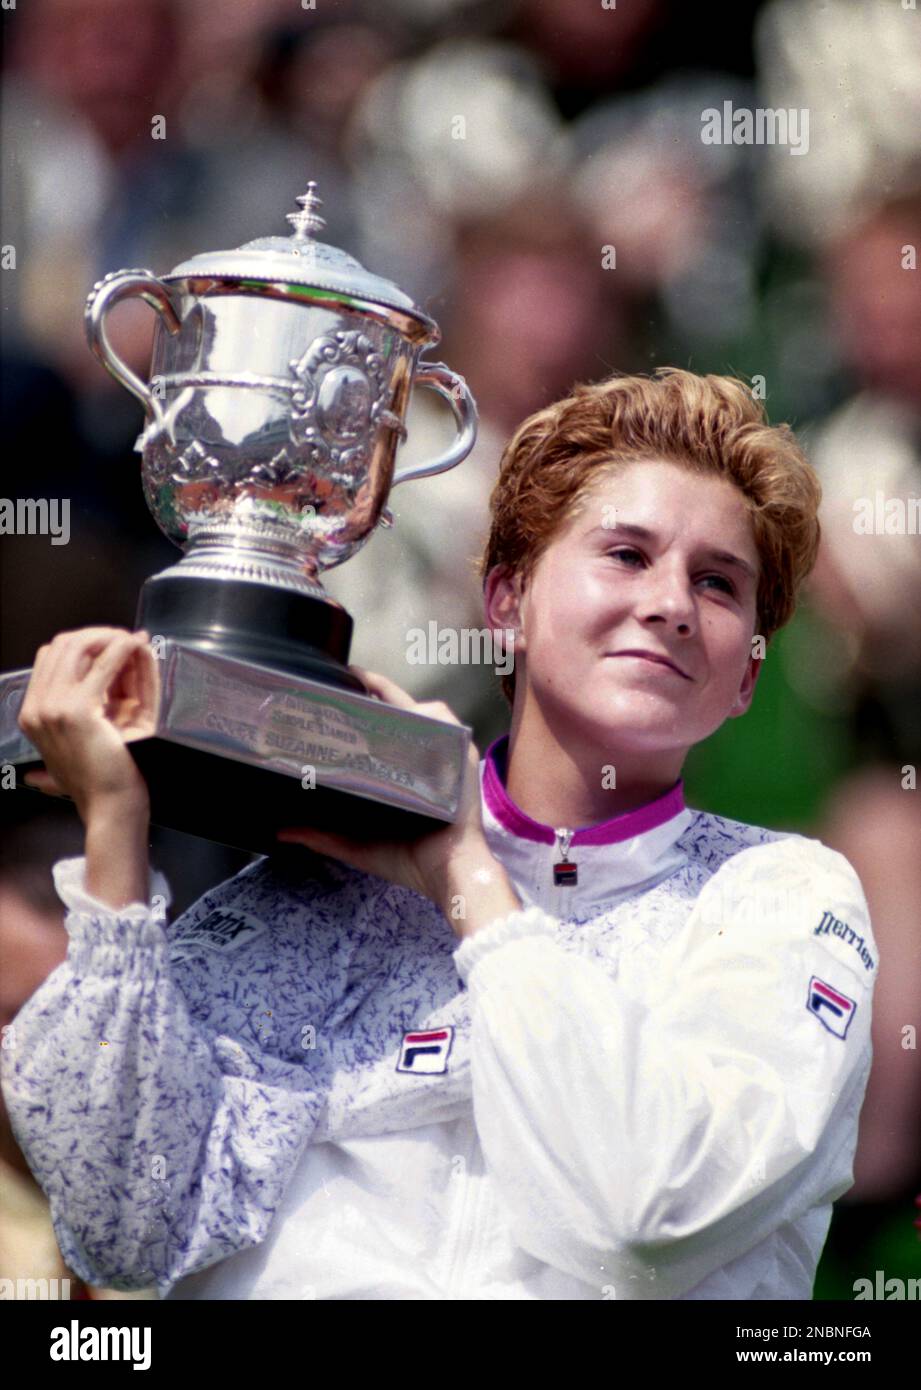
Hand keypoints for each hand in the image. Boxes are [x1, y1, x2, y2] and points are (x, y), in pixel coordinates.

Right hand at [18, 627, 157, 823]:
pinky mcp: (76, 709)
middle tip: (124, 638)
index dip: (81, 643)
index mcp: (34, 714)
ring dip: (110, 637)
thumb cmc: (102, 781)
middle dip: (97, 635)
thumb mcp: (87, 739)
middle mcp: (37, 708)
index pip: (51, 657)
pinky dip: (122, 648)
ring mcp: (52, 707)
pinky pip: (103, 663)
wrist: (109, 808)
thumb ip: (86, 711)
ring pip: (79, 647)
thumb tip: (113, 673)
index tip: (110, 643)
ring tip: (134, 641)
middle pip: (62, 646)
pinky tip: (137, 645)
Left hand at [276, 666, 493, 910]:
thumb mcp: (357, 845)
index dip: (359, 710)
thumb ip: (321, 836)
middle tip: (341, 677)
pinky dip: (422, 709)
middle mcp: (426, 758)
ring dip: (392, 694)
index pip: (382, 732)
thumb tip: (280, 832)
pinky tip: (396, 705)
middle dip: (372, 692)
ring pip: (418, 708)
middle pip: (399, 711)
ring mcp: (445, 753)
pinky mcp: (460, 754)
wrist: (448, 875)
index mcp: (405, 774)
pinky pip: (442, 719)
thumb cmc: (410, 862)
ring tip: (360, 680)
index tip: (330, 696)